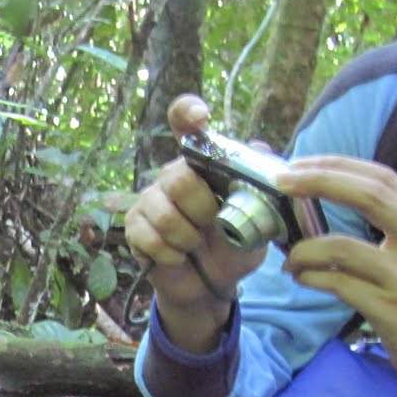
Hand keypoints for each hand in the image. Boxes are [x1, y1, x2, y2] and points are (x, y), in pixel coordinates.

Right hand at [126, 96, 269, 350]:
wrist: (212, 284)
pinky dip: (171, 254)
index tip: (200, 116)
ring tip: (195, 246)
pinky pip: (148, 237)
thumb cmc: (235, 245)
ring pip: (164, 213)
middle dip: (202, 210)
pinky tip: (178, 257)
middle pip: (179, 178)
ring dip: (187, 238)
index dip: (188, 111)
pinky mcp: (134, 227)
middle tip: (212, 226)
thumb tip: (260, 148)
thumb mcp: (261, 219)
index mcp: (202, 163)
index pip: (184, 121)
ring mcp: (150, 200)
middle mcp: (173, 174)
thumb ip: (262, 187)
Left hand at [277, 154, 396, 396]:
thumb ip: (390, 228)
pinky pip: (340, 285)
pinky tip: (302, 278)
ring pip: (344, 247)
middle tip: (282, 182)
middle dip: (319, 181)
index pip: (382, 177)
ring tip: (290, 258)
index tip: (299, 164)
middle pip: (369, 194)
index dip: (337, 165)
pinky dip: (312, 278)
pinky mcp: (392, 310)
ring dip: (305, 249)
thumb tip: (331, 202)